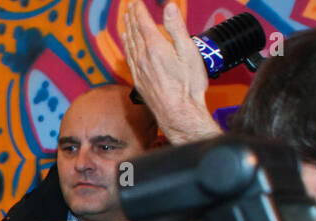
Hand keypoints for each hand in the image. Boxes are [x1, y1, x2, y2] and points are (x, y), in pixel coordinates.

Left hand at [121, 2, 217, 144]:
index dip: (139, 10)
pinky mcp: (139, 81)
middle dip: (132, 17)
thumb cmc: (188, 85)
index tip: (135, 1)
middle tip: (129, 6)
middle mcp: (143, 57)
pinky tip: (127, 43)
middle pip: (134, 32)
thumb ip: (177, 28)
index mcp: (155, 47)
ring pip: (130, 45)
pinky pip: (129, 58)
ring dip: (128, 30)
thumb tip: (168, 6)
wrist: (178, 114)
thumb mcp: (188, 52)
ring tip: (126, 20)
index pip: (143, 23)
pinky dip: (127, 47)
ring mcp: (139, 70)